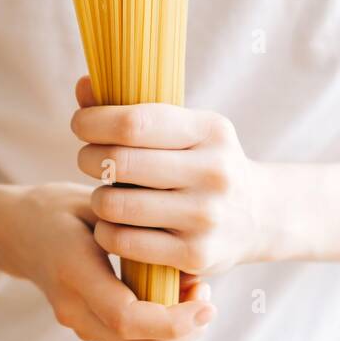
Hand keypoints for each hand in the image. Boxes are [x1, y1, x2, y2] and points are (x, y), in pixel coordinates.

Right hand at [0, 181, 215, 340]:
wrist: (13, 231)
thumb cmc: (55, 209)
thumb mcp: (94, 203)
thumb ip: (133, 224)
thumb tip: (182, 240)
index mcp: (73, 269)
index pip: (127, 316)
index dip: (172, 320)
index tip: (205, 302)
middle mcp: (72, 305)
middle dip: (181, 332)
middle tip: (206, 300)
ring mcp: (75, 320)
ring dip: (171, 332)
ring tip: (193, 295)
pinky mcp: (84, 323)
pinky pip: (126, 339)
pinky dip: (155, 328)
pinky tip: (172, 296)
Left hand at [71, 77, 267, 276]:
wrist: (259, 215)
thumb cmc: (204, 161)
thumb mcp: (185, 128)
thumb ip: (131, 109)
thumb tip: (83, 85)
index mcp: (209, 130)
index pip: (133, 122)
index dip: (94, 121)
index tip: (80, 124)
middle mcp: (212, 172)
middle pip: (120, 161)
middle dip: (89, 158)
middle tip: (90, 160)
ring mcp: (206, 216)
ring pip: (116, 204)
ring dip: (97, 197)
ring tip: (104, 193)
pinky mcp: (196, 254)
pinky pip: (125, 242)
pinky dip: (106, 231)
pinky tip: (112, 223)